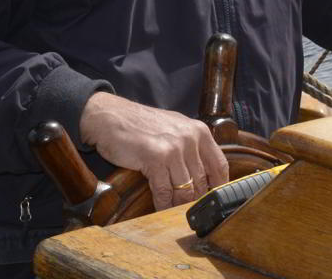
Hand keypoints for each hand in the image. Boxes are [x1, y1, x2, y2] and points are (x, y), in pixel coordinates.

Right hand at [79, 92, 228, 209]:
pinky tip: (160, 211)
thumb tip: (204, 178)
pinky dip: (163, 206)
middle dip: (195, 201)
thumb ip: (192, 148)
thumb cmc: (142, 125)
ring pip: (185, 191)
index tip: (212, 201)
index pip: (219, 166)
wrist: (111, 116)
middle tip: (189, 214)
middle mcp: (191, 138)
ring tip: (175, 216)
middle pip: (202, 182)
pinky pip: (164, 193)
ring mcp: (174, 149)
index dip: (218, 188)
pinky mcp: (156, 159)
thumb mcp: (175, 129)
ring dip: (179, 207)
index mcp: (199, 131)